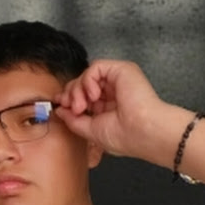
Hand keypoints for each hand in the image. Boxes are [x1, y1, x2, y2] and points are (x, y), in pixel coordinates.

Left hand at [55, 60, 176, 163]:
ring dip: (78, 90)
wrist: (144, 132)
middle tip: (74, 108)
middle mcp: (113, 92)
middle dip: (72, 94)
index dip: (69, 98)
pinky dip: (88, 80)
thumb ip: (74, 120)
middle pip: (82, 83)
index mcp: (107, 107)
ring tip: (82, 106)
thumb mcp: (91, 131)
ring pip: (87, 75)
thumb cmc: (126, 137)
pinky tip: (94, 95)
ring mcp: (117, 80)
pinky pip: (95, 67)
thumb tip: (60, 111)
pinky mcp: (122, 70)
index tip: (60, 105)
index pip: (83, 96)